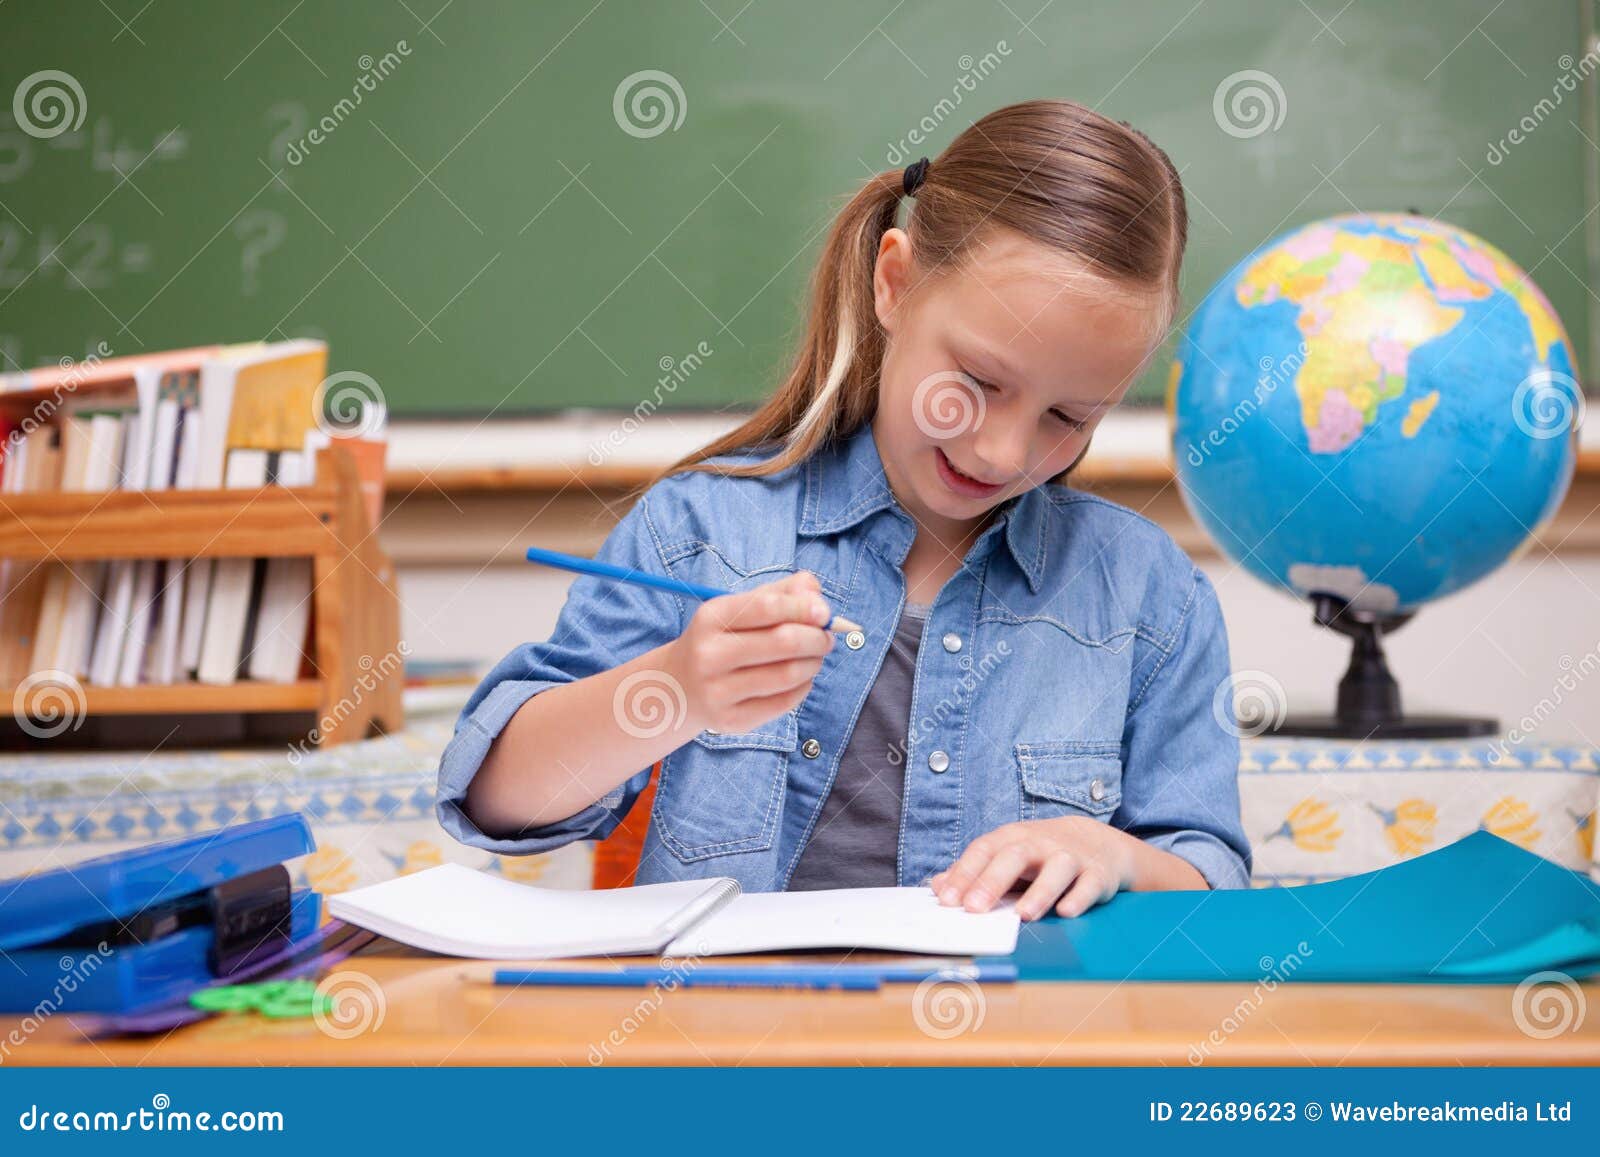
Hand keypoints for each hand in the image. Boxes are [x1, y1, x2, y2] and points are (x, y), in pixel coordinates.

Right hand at [666, 570, 835, 734]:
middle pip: (783, 642)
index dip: (804, 608)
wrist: (679, 687)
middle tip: (826, 638)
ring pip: (788, 675)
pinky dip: (803, 687)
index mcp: (711, 618)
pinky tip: (800, 679)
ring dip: (813, 663)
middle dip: (817, 638)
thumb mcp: (739, 609)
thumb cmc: (721, 640)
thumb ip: (780, 593)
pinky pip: (784, 702)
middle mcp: (709, 655)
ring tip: (814, 657)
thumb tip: (817, 594)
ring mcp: (717, 692)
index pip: (767, 607)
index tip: (824, 612)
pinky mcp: (730, 721)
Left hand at [929, 818, 1136, 919]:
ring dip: (1040, 892)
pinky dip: (1079, 898)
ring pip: (1057, 869)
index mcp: (1013, 838)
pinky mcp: (1097, 874)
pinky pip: (1089, 885)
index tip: (946, 900)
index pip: (983, 851)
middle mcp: (1040, 844)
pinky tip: (1066, 912)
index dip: (964, 874)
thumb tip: (938, 887)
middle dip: (992, 881)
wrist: (1097, 843)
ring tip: (1023, 915)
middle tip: (973, 909)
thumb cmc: (1041, 855)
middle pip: (1015, 856)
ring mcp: (1071, 857)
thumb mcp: (1007, 855)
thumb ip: (973, 872)